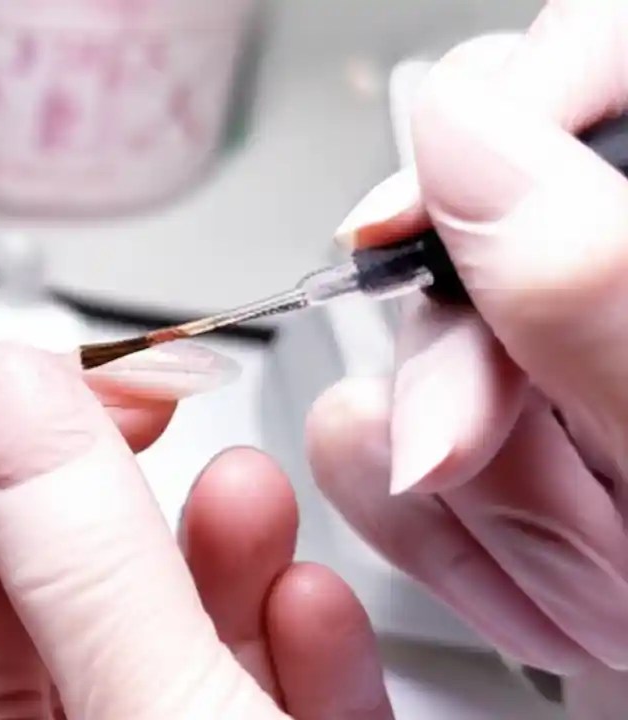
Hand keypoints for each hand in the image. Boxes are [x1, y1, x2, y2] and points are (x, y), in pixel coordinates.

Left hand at [0, 345, 392, 718]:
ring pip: (181, 658)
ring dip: (224, 564)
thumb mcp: (167, 714)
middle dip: (129, 512)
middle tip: (157, 416)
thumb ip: (91, 569)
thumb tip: (12, 401)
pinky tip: (314, 598)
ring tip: (249, 486)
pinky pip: (270, 710)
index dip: (2, 478)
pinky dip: (301, 648)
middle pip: (79, 623)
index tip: (52, 384)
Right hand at [308, 0, 627, 710]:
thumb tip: (465, 132)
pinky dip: (435, 539)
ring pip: (394, 356)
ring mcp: (537, 372)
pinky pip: (362, 447)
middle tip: (503, 462)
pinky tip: (536, 579)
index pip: (578, 66)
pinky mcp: (475, 447)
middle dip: (460, 377)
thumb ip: (592, 280)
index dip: (475, 126)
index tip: (396, 230)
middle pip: (455, 232)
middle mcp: (599, 285)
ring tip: (584, 568)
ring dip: (465, 494)